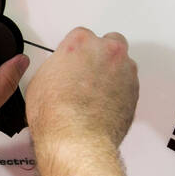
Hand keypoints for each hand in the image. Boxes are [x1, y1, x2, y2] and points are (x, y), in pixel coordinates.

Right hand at [26, 27, 138, 152]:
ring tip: (96, 92)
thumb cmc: (56, 114)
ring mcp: (124, 71)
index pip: (81, 36)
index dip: (76, 52)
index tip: (72, 62)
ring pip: (123, 64)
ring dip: (113, 73)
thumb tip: (57, 75)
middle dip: (100, 55)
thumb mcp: (39, 82)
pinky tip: (105, 104)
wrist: (76, 139)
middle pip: (110, 42)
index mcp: (80, 42)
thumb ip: (55, 69)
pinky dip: (120, 92)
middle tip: (87, 72)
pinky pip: (128, 86)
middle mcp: (107, 51)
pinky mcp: (135, 91)